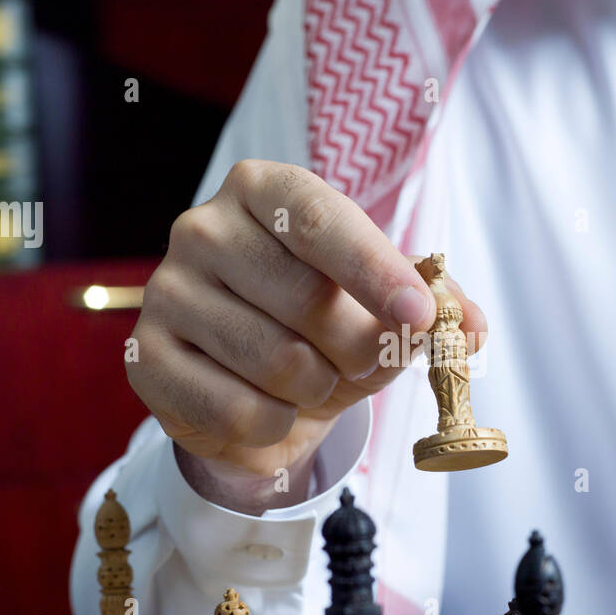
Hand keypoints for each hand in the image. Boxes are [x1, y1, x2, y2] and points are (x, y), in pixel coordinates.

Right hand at [127, 160, 486, 511]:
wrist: (252, 392)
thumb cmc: (324, 331)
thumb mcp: (383, 309)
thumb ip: (435, 306)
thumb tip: (470, 327)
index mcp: (262, 190)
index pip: (320, 220)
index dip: (375, 269)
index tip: (421, 313)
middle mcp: (202, 228)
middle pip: (306, 300)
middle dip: (357, 349)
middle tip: (359, 361)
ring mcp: (166, 291)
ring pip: (277, 362)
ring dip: (317, 390)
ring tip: (310, 381)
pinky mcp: (145, 357)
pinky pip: (238, 410)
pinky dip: (276, 424)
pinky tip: (270, 409)